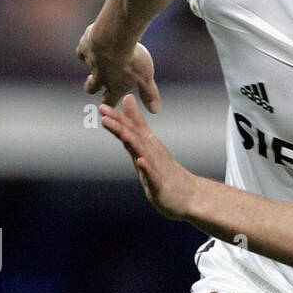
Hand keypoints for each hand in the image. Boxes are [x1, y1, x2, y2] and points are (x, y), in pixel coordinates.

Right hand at [76, 25, 160, 110]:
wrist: (113, 38)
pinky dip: (86, 49)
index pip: (109, 101)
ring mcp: (91, 62)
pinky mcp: (85, 48)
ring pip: (88, 68)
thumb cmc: (133, 60)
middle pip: (91, 88)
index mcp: (115, 87)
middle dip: (92, 88)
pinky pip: (82, 52)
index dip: (108, 103)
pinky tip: (91, 44)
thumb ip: (149, 94)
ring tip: (97, 62)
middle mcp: (100, 77)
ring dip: (91, 68)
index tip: (106, 103)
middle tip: (95, 84)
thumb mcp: (145, 78)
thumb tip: (154, 111)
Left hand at [100, 94, 196, 219]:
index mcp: (147, 145)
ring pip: (144, 154)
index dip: (116, 118)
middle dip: (120, 124)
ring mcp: (156, 169)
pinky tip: (141, 161)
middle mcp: (151, 153)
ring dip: (133, 143)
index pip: (131, 128)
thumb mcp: (148, 144)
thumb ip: (137, 122)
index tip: (103, 106)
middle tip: (105, 111)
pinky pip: (153, 176)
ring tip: (123, 133)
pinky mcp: (160, 185)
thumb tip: (128, 98)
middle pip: (135, 137)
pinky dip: (147, 168)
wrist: (189, 195)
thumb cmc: (166, 170)